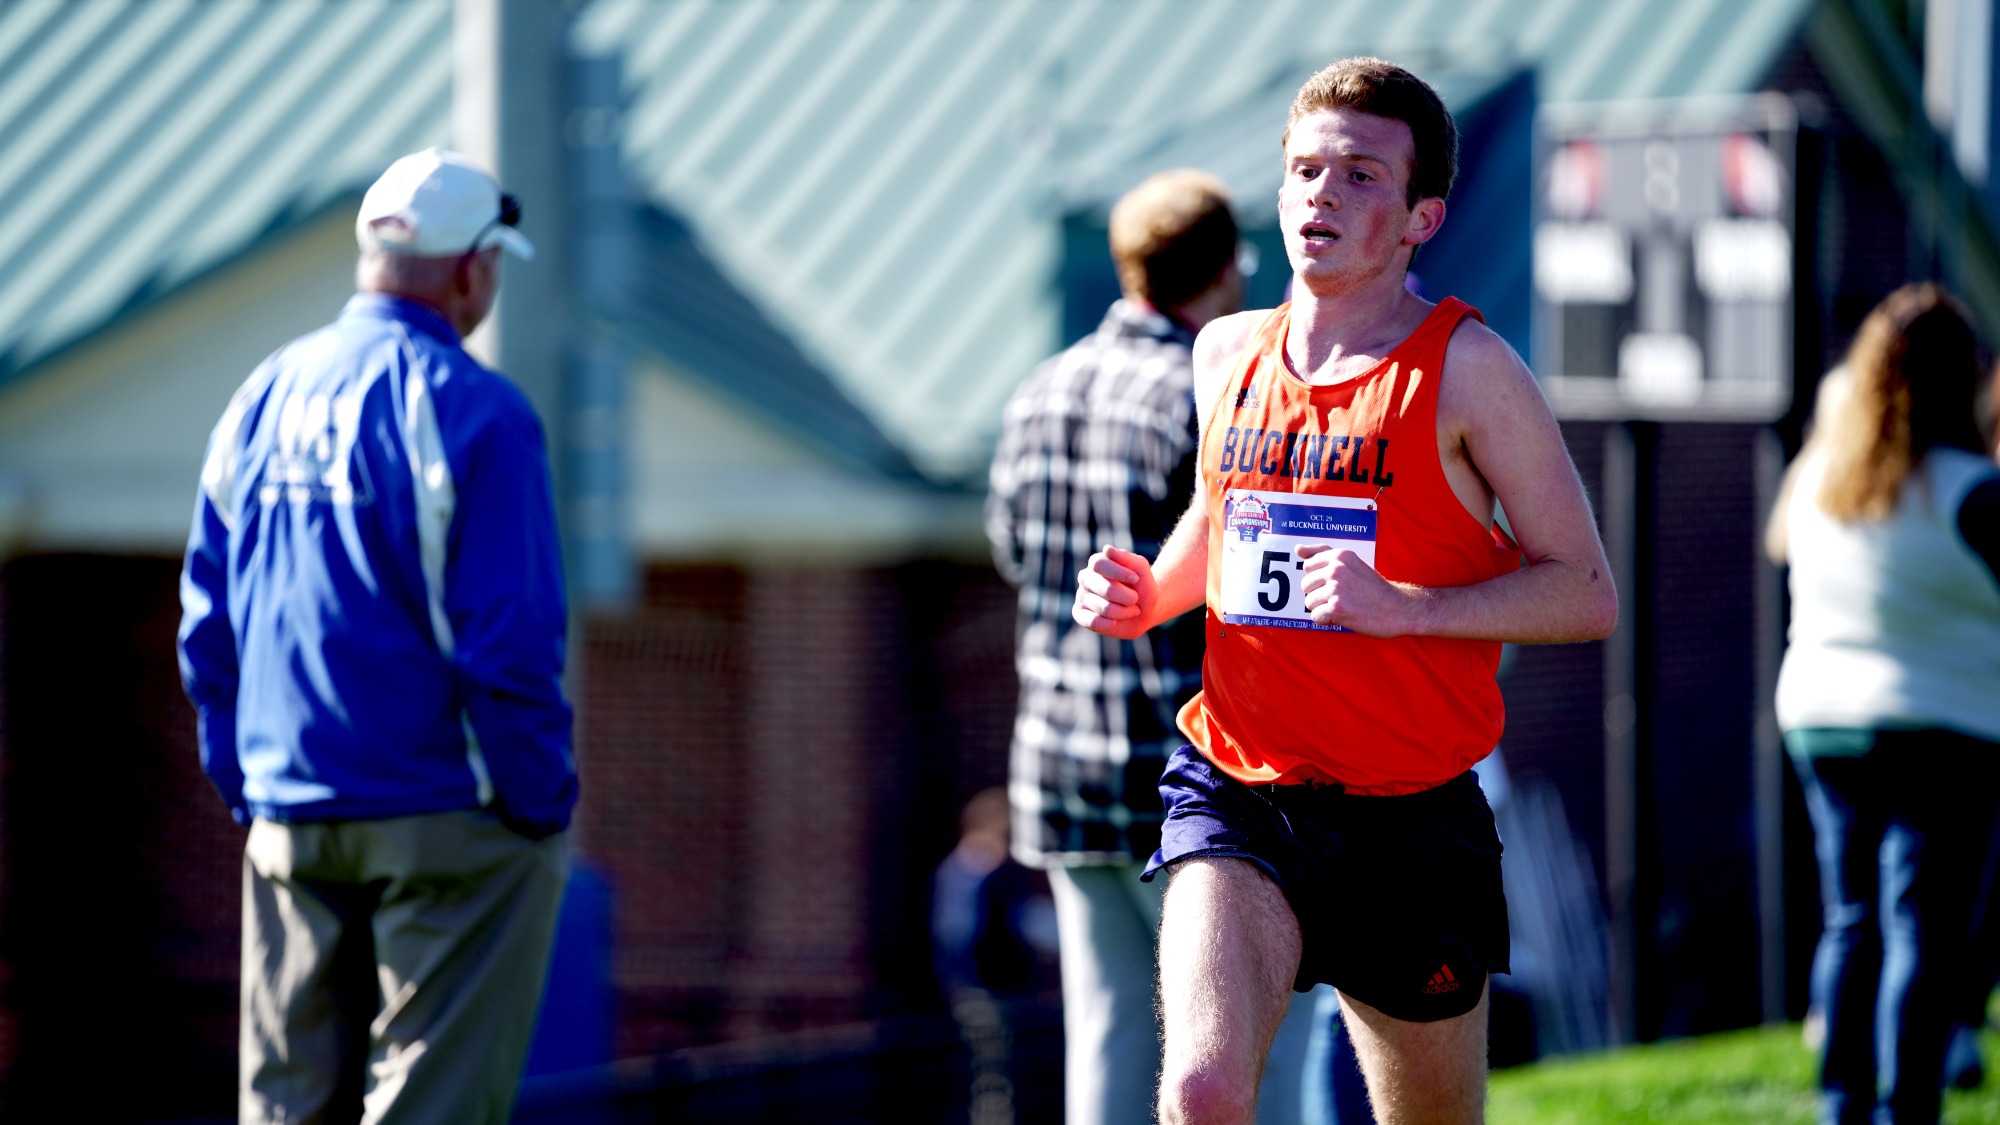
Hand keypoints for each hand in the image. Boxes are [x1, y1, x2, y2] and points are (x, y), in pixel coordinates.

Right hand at [1073, 545, 1157, 639]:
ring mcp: (1081, 596)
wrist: (1144, 610)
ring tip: (1131, 610)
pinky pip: (1092, 621)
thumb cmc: (1141, 586)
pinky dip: (1108, 623)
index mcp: (1097, 562)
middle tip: (1135, 599)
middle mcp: (1086, 578)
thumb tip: (1106, 549)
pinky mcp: (1080, 614)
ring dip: (1124, 611)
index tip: (1135, 578)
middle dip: (1128, 597)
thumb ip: (1126, 558)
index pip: (1099, 564)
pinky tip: (1115, 622)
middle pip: (1106, 589)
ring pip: (1104, 608)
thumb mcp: (1140, 568)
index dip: (1119, 572)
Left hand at [1297, 544, 1418, 636]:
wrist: (1398, 608)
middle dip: (1319, 595)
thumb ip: (1322, 554)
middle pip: (1305, 585)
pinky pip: (1316, 617)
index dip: (1319, 579)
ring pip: (1309, 602)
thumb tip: (1297, 549)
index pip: (1307, 566)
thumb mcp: (1351, 563)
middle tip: (1342, 597)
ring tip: (1343, 606)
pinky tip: (1343, 616)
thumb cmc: (1373, 587)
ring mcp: (1336, 588)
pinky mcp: (1337, 607)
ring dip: (1323, 609)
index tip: (1338, 583)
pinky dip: (1327, 621)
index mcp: (1339, 555)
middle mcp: (1336, 568)